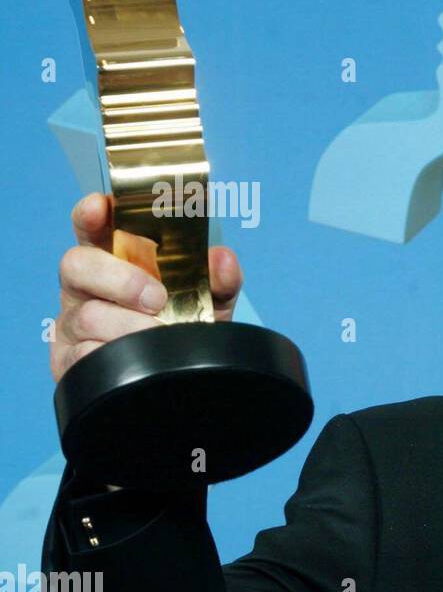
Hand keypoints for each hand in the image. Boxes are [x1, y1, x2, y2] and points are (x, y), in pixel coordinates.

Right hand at [51, 192, 243, 384]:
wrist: (177, 384)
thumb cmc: (182, 331)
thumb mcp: (209, 305)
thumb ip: (220, 281)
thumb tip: (223, 259)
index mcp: (114, 263)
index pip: (92, 228)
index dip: (91, 214)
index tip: (101, 206)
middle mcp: (86, 288)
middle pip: (76, 265)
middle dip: (119, 278)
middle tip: (157, 298)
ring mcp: (73, 324)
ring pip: (86, 315)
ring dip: (128, 325)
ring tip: (159, 335)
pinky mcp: (70, 361)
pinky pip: (82, 355)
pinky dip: (113, 355)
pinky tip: (136, 360)